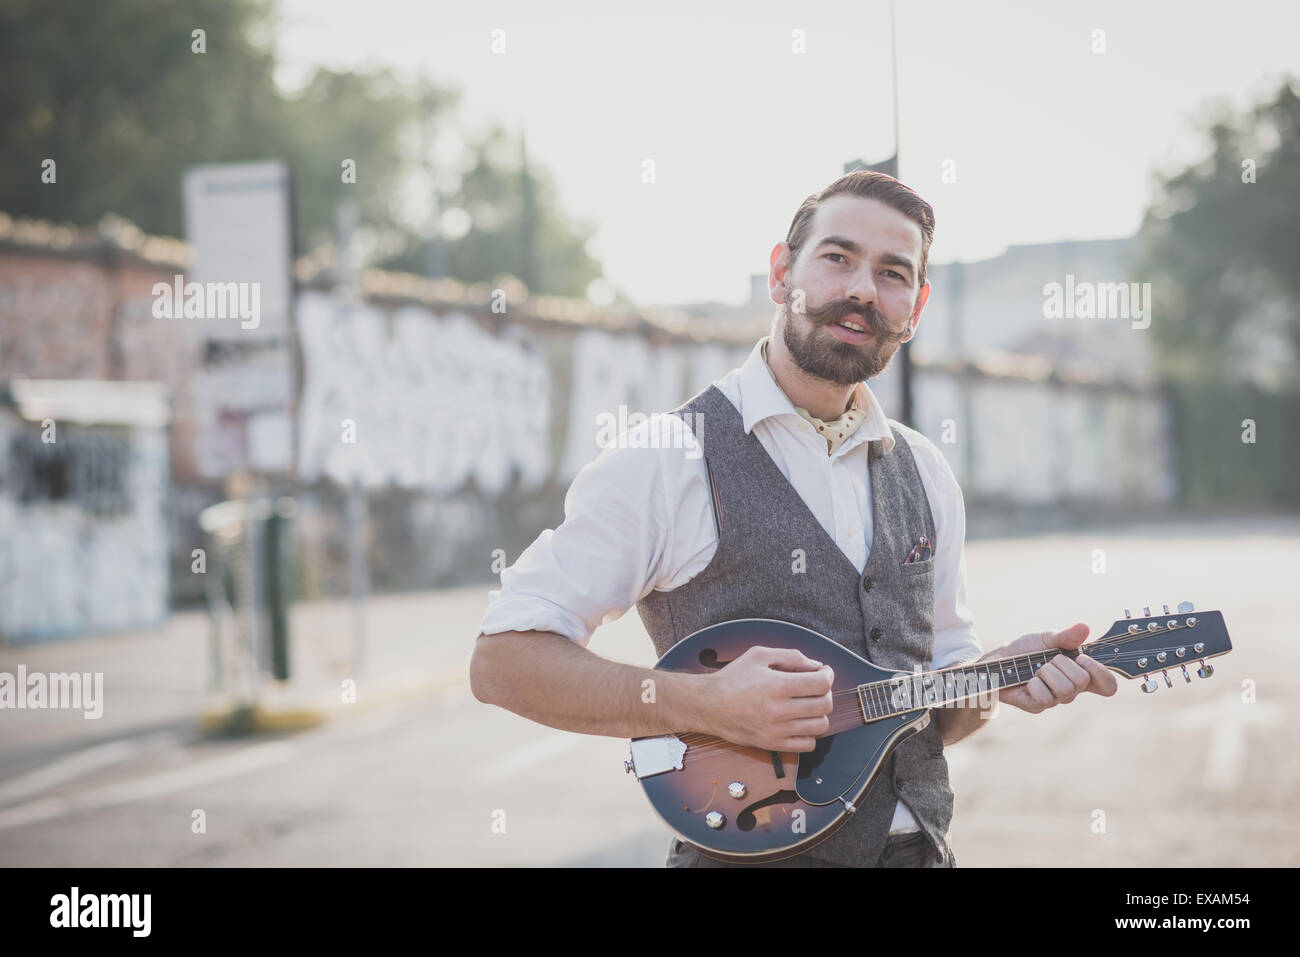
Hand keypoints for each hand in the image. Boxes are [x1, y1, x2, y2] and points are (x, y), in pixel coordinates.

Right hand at [705, 646, 834, 752]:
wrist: (708, 705)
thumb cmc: (733, 678)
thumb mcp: (759, 655)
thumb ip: (791, 656)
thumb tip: (817, 666)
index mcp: (778, 685)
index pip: (821, 684)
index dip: (828, 675)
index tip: (823, 672)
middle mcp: (779, 710)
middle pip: (824, 705)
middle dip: (825, 693)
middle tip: (816, 687)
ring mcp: (777, 730)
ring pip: (820, 726)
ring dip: (819, 713)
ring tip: (808, 704)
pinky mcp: (773, 744)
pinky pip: (808, 744)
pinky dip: (810, 733)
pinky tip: (800, 721)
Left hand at [994, 622, 1117, 713]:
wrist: (997, 659)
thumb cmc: (1025, 650)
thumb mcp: (1047, 638)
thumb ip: (1066, 636)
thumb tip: (1084, 628)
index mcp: (1079, 673)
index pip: (1107, 684)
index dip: (1101, 672)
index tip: (1083, 658)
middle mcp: (1071, 690)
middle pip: (1082, 681)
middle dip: (1062, 663)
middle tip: (1048, 659)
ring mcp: (1054, 700)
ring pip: (1064, 689)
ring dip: (1046, 671)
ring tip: (1036, 668)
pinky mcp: (1036, 706)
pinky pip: (1044, 697)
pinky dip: (1034, 683)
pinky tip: (1027, 680)